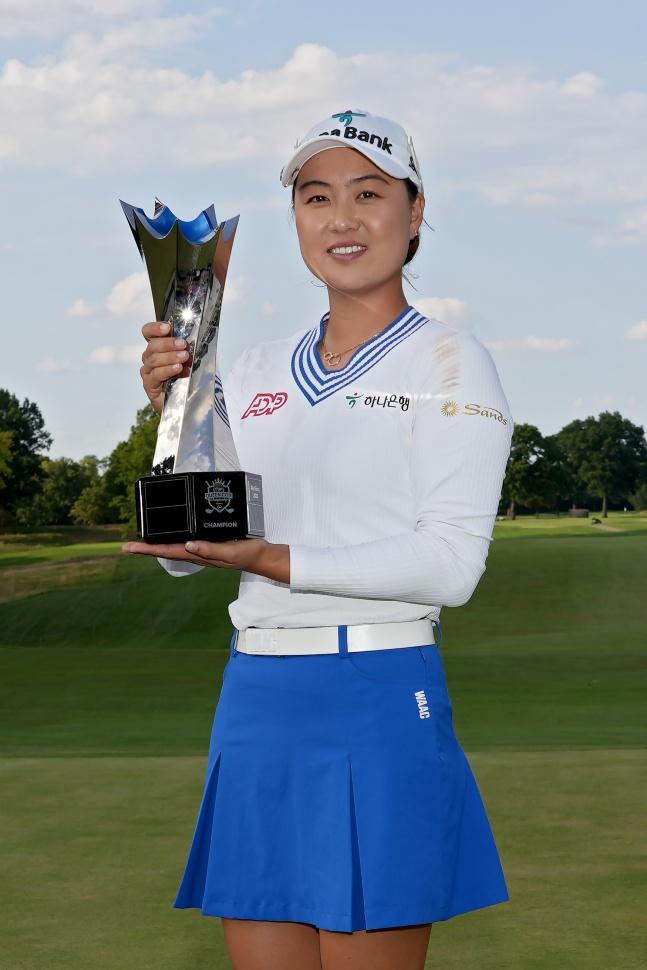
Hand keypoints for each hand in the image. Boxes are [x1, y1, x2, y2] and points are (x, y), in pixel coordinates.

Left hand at [122, 537, 289, 584]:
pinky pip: (184, 541)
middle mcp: (195, 552)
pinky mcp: (206, 543)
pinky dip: (172, 537)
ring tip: (141, 542)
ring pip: (172, 546)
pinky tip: (169, 534)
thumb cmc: (246, 553)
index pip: (167, 551)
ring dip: (156, 544)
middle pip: (165, 549)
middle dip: (146, 548)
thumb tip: (188, 545)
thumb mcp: (230, 552)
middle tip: (126, 547)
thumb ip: (210, 550)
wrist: (260, 555)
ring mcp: (200, 549)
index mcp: (198, 554)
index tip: (130, 548)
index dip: (148, 549)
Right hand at [140, 321, 191, 413]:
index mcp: (157, 347)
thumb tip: (196, 338)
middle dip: (168, 344)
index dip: (155, 328)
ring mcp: (148, 372)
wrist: (184, 401)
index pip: (148, 333)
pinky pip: (156, 375)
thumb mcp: (188, 360)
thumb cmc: (186, 377)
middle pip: (153, 346)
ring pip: (154, 360)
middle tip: (183, 344)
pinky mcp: (149, 385)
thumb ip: (187, 349)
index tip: (168, 327)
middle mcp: (149, 357)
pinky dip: (168, 370)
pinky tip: (178, 368)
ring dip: (170, 357)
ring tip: (184, 357)